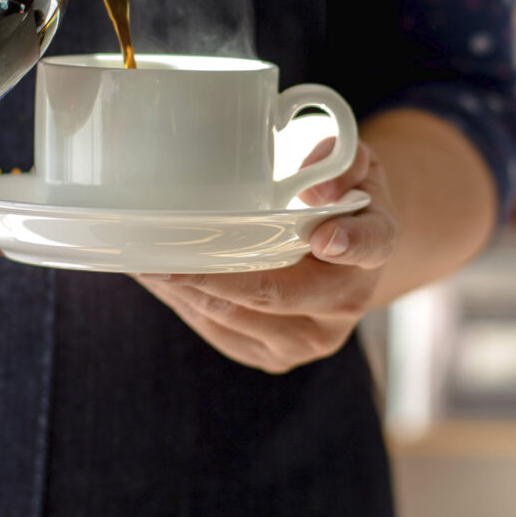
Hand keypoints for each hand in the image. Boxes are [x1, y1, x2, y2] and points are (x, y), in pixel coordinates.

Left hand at [135, 137, 399, 372]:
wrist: (347, 254)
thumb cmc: (340, 198)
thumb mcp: (353, 164)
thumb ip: (341, 159)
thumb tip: (317, 183)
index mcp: (374, 243)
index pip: (369, 244)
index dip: (349, 244)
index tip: (324, 239)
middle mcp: (348, 301)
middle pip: (275, 292)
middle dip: (212, 275)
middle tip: (160, 254)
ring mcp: (311, 338)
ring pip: (236, 316)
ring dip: (185, 291)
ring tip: (141, 260)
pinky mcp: (276, 357)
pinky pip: (221, 332)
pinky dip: (186, 306)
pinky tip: (158, 281)